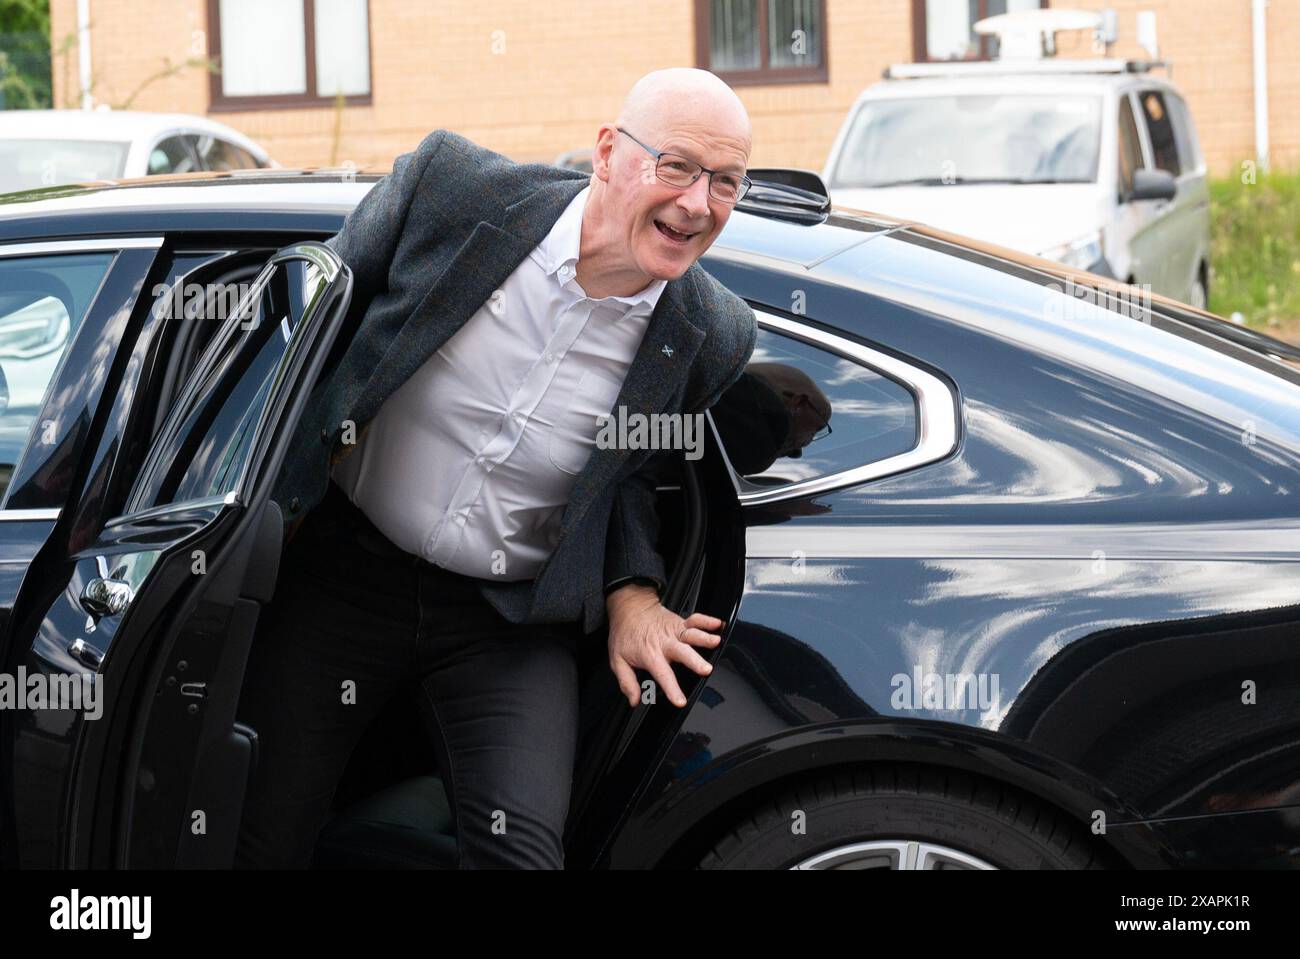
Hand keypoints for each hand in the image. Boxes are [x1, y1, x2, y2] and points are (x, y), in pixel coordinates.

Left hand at [605, 583, 725, 707]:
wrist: (629, 608)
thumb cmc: (625, 635)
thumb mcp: (617, 661)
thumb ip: (627, 683)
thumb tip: (634, 700)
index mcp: (650, 655)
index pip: (662, 675)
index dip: (672, 689)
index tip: (680, 701)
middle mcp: (664, 643)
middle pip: (682, 653)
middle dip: (694, 661)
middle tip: (705, 669)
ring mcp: (674, 631)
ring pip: (691, 634)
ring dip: (704, 638)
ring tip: (715, 642)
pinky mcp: (680, 622)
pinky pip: (695, 619)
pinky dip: (706, 621)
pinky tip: (717, 624)